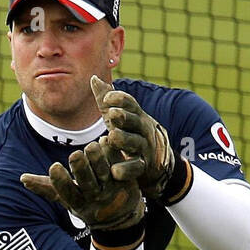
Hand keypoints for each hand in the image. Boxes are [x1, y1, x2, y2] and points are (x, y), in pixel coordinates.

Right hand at [21, 138, 145, 231]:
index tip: (54, 167)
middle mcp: (96, 199)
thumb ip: (46, 187)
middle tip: (75, 154)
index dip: (61, 182)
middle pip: (88, 183)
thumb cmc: (86, 202)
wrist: (121, 216)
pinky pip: (120, 164)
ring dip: (98, 159)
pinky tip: (106, 140)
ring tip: (91, 146)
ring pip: (104, 172)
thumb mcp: (67, 198)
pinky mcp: (127, 178)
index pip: (68, 194)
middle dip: (81, 169)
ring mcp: (113, 189)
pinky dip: (113, 152)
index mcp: (79, 204)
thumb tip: (23, 178)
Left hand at [90, 74, 175, 199]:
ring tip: (110, 137)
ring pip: (135, 142)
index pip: (130, 103)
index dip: (120, 99)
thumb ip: (106, 100)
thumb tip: (94, 78)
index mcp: (136, 116)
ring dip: (123, 139)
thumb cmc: (130, 134)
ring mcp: (144, 148)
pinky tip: (114, 171)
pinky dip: (125, 170)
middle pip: (134, 121)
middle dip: (124, 116)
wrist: (155, 162)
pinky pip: (135, 168)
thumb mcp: (119, 118)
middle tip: (111, 114)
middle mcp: (143, 130)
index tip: (107, 98)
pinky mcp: (142, 167)